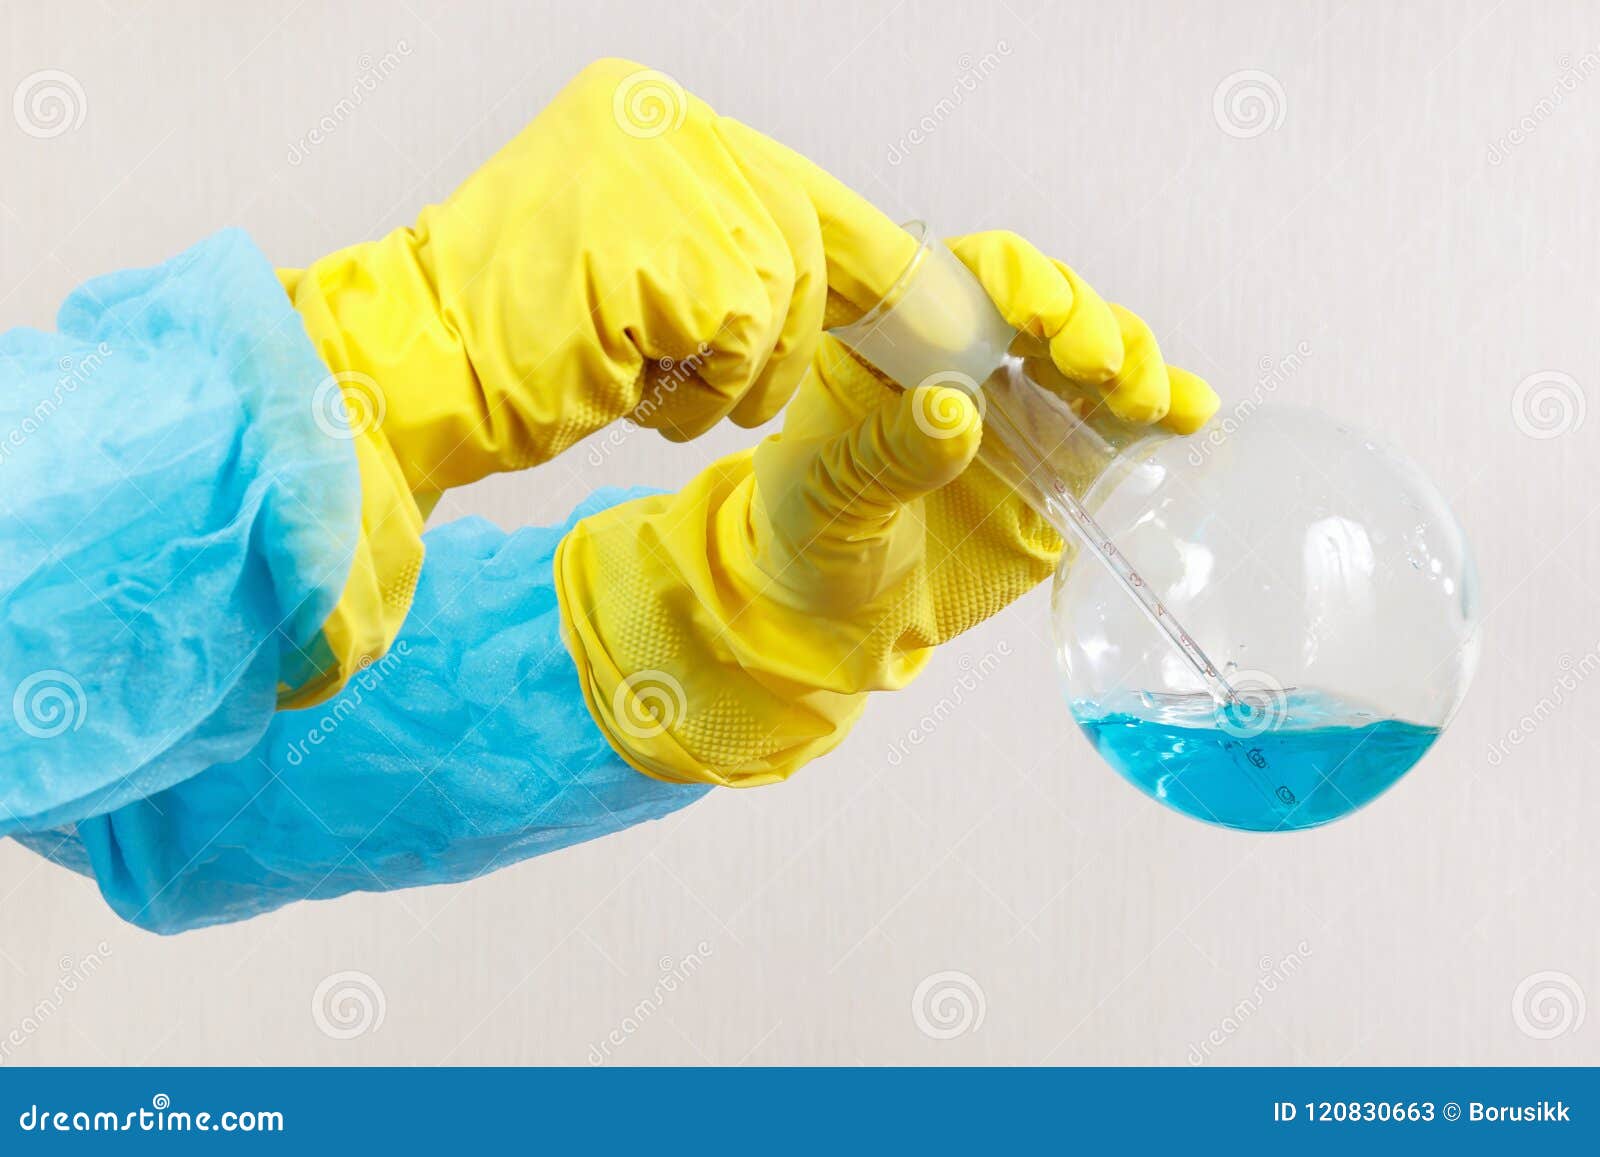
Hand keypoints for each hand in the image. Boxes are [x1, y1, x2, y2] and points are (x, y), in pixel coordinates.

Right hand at [281, 57, 916, 494]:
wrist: (418, 369)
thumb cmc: (505, 335)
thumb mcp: (618, 253)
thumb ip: (706, 234)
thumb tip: (811, 264)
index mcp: (644, 111)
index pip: (782, 176)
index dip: (853, 247)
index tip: (910, 293)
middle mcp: (659, 120)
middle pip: (794, 232)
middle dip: (793, 332)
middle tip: (749, 398)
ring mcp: (665, 174)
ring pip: (773, 293)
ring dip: (729, 374)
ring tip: (651, 388)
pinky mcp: (669, 246)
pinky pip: (743, 338)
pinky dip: (702, 390)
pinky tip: (634, 388)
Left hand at [556, 232, 1216, 785]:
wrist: (833, 626)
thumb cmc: (808, 545)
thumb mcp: (827, 502)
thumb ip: (885, 456)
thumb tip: (955, 409)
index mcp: (894, 344)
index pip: (961, 275)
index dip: (1011, 278)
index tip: (1038, 316)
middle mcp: (964, 359)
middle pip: (1044, 305)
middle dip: (1084, 321)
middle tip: (1096, 367)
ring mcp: (1018, 410)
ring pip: (1092, 354)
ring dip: (1131, 361)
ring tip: (1146, 400)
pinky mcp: (1057, 466)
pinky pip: (1115, 427)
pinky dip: (1159, 414)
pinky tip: (1190, 416)